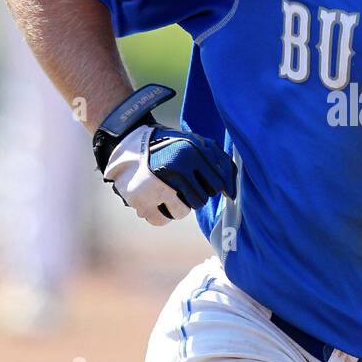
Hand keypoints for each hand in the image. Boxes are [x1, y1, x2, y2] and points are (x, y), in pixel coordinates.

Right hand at [104, 124, 236, 225]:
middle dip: (194, 195)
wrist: (129, 143)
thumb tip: (232, 193)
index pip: (216, 186)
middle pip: (200, 200)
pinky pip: (161, 219)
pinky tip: (157, 201)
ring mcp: (158, 185)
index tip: (200, 179)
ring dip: (178, 205)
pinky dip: (161, 214)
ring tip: (168, 191)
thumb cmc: (170, 144)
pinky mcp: (141, 199)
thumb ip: (219, 161)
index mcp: (192, 153)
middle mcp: (177, 169)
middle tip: (181, 184)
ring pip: (182, 212)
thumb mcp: (196, 141)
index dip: (210, 185)